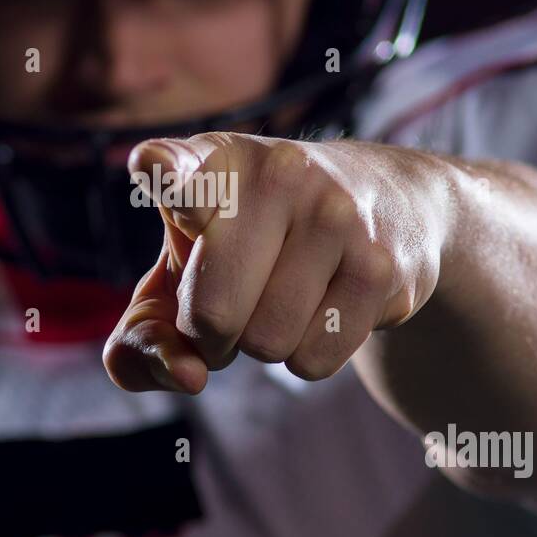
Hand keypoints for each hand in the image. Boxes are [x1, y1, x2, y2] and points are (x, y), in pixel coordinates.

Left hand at [102, 132, 450, 392]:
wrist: (390, 200)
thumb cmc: (255, 241)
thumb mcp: (189, 262)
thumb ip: (146, 331)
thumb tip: (187, 376)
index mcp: (216, 160)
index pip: (177, 168)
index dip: (163, 173)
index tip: (153, 166)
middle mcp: (278, 173)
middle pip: (211, 314)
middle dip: (212, 336)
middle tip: (231, 306)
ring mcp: (336, 216)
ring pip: (267, 344)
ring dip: (265, 342)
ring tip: (284, 295)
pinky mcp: (382, 266)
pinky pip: (315, 359)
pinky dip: (309, 353)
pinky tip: (326, 304)